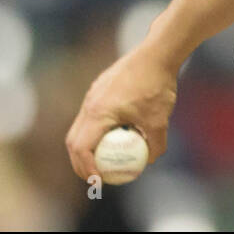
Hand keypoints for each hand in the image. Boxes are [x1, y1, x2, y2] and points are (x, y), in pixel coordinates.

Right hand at [65, 43, 179, 181]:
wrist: (157, 52)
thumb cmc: (157, 85)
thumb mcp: (160, 120)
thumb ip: (155, 144)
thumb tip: (149, 161)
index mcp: (98, 113)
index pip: (81, 148)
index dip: (87, 168)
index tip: (99, 180)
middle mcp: (90, 104)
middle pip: (73, 141)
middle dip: (79, 162)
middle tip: (94, 177)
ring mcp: (92, 94)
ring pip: (80, 126)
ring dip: (86, 145)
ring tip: (101, 159)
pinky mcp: (99, 87)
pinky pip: (91, 114)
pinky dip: (95, 129)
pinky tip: (113, 134)